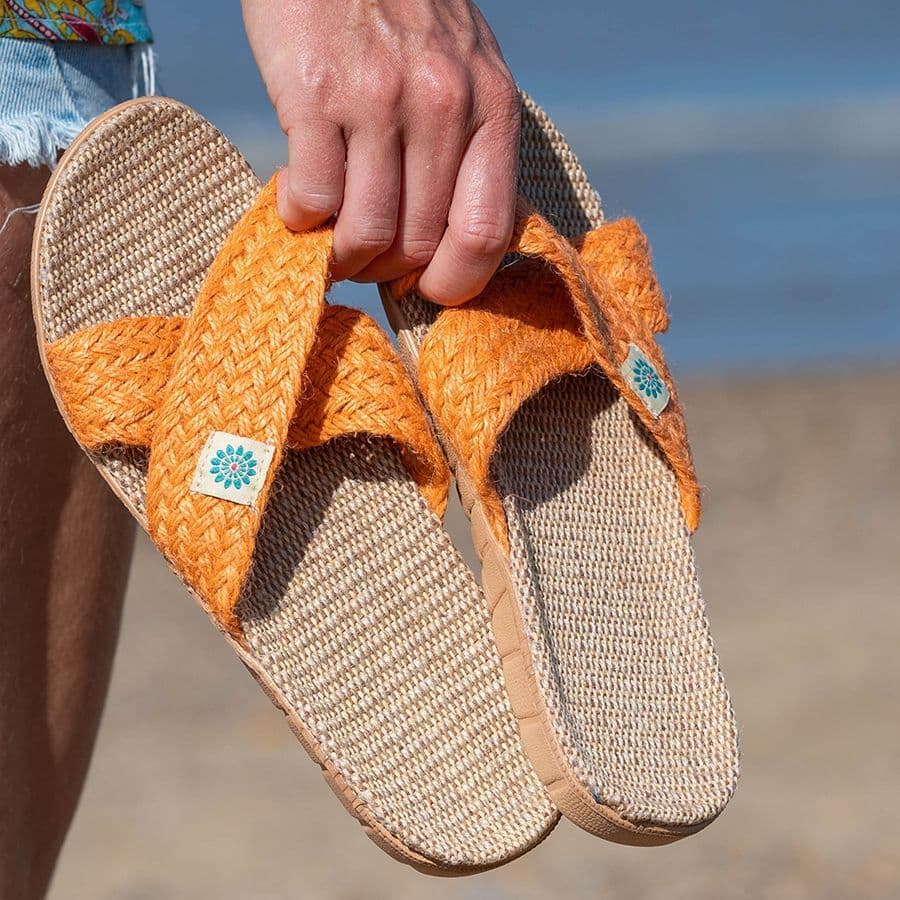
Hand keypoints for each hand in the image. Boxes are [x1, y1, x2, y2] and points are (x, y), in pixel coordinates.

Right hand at [241, 0, 519, 304]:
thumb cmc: (404, 11)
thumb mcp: (467, 68)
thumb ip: (468, 147)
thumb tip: (449, 241)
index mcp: (490, 107)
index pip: (485, 232)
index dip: (456, 282)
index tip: (427, 290)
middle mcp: (441, 106)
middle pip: (416, 243)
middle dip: (384, 272)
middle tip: (363, 261)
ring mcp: (377, 100)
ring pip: (365, 233)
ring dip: (341, 257)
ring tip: (329, 242)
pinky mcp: (314, 94)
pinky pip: (313, 200)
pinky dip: (300, 220)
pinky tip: (298, 202)